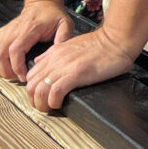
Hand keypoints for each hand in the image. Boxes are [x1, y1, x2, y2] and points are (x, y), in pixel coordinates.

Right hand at [0, 0, 72, 82]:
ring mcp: (5, 32)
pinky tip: (5, 66)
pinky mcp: (1, 34)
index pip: (15, 50)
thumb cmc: (52, 15)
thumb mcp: (65, 23)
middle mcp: (14, 30)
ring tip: (12, 73)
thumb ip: (64, 38)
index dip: (17, 67)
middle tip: (18, 77)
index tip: (24, 76)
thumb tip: (59, 54)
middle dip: (6, 71)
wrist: (41, 4)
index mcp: (29, 28)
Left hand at [23, 27, 137, 111]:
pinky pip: (55, 92)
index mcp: (54, 53)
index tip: (41, 98)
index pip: (31, 76)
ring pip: (40, 90)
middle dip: (35, 101)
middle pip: (31, 86)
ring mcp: (65, 67)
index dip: (33, 91)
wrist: (116, 40)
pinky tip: (60, 104)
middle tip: (45, 107)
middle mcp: (56, 60)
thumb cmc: (100, 44)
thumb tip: (40, 62)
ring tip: (51, 108)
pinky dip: (54, 102)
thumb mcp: (70, 45)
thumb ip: (53, 54)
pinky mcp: (76, 74)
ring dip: (42, 104)